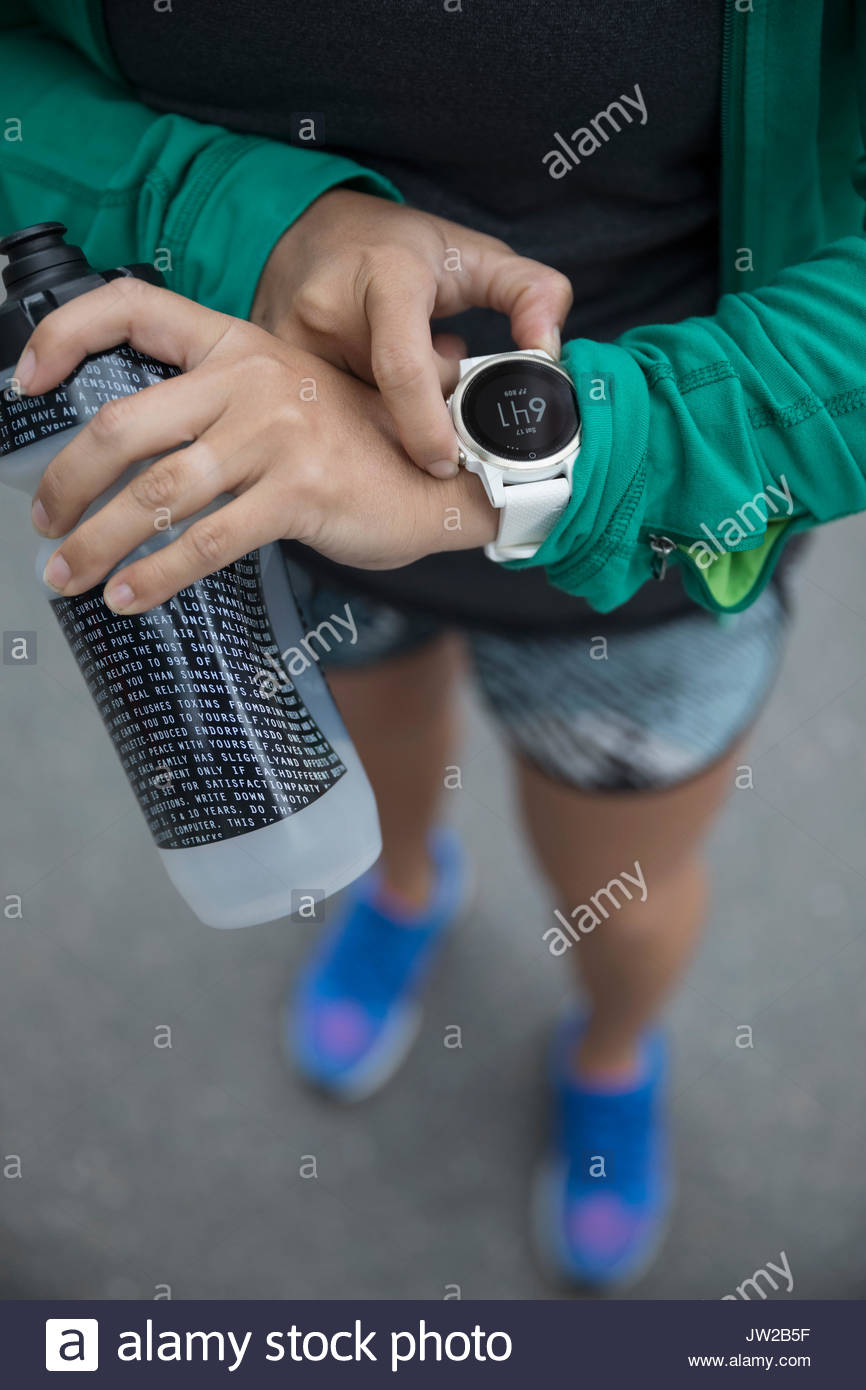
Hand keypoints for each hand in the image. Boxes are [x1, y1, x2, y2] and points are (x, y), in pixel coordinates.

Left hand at [17, 277, 496, 613]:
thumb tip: (129, 459)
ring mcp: (278, 435)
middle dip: (66, 483)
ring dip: (97, 542)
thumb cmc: (358, 446)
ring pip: (156, 493)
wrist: (448, 473)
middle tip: (43, 522)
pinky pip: (208, 540)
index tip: (22, 381)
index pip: (135, 308)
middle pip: (125, 426)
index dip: (66, 335)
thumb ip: (217, 409)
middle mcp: (253, 380)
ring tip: (67, 576)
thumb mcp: (286, 401)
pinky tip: (129, 598)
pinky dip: (158, 575)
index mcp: (241, 345)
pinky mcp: (300, 492)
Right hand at [251, 188, 572, 475]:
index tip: (445, 461)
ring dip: (385, 410)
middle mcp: (325, 310)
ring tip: (396, 368)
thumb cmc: (398, 247)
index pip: (404, 367)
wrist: (303, 227)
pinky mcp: (267, 368)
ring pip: (350, 412)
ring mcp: (287, 343)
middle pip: (382, 400)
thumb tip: (549, 350)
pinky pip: (320, 411)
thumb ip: (532, 292)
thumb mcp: (474, 254)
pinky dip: (354, 409)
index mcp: (385, 277)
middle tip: (437, 376)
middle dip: (419, 411)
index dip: (428, 426)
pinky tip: (365, 379)